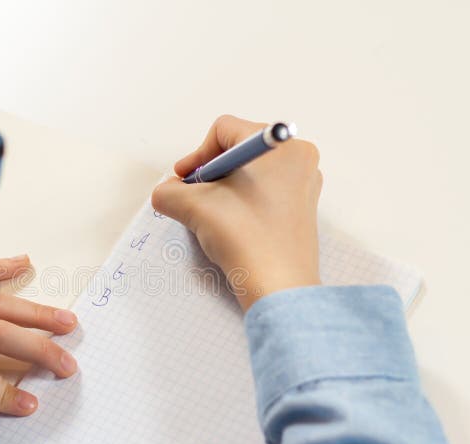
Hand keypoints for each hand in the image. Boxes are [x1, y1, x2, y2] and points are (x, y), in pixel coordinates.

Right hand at [151, 115, 322, 310]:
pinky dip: (241, 202)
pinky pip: (264, 192)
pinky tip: (230, 225)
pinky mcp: (301, 209)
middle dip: (210, 172)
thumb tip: (165, 192)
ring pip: (250, 173)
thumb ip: (170, 192)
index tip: (185, 179)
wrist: (277, 286)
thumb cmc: (247, 240)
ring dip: (224, 189)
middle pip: (238, 150)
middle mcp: (298, 159)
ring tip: (211, 214)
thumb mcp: (195, 207)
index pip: (225, 131)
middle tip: (195, 196)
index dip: (197, 154)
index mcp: (280, 146)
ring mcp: (304, 184)